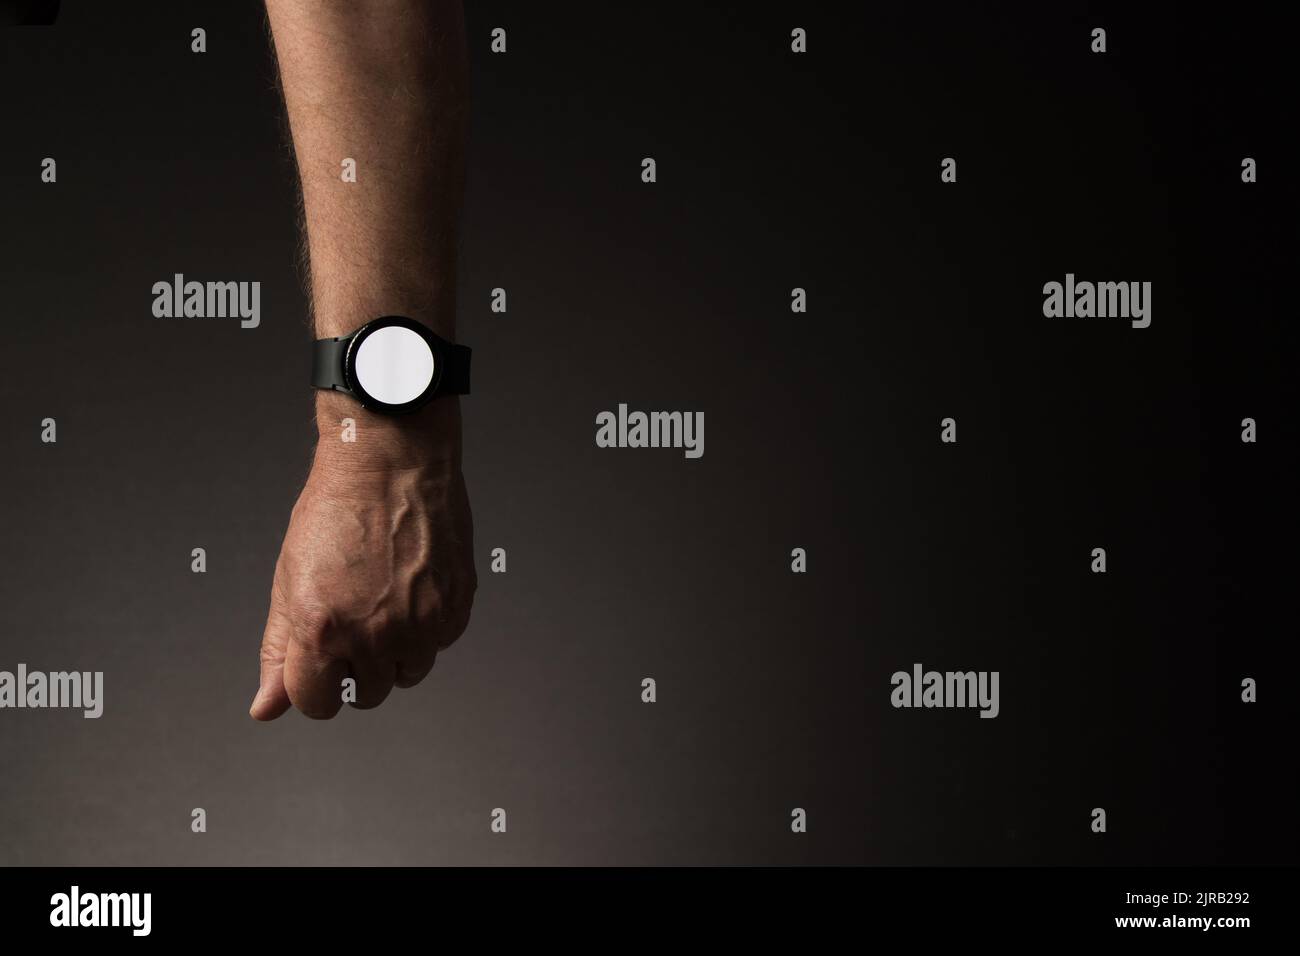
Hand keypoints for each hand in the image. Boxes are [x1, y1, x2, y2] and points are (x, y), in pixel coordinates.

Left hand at [250, 398, 475, 719]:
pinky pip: (439, 645)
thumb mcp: (290, 581)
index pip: (316, 704)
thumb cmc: (336, 511)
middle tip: (354, 619)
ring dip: (395, 652)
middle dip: (355, 668)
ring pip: (406, 674)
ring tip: (384, 602)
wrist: (392, 463)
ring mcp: (421, 624)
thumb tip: (266, 707)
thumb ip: (279, 650)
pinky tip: (412, 587)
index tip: (319, 659)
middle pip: (364, 695)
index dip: (313, 683)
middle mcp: (375, 635)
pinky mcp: (455, 609)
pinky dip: (427, 628)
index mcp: (322, 630)